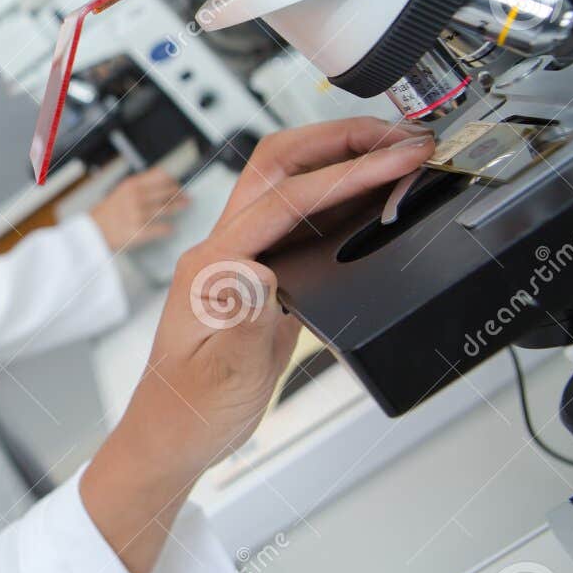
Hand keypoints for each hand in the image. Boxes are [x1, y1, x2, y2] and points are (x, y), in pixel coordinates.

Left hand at [79, 117, 434, 572]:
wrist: (173, 437)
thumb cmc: (187, 410)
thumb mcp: (219, 375)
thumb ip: (238, 323)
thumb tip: (253, 273)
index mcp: (212, 265)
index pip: (285, 201)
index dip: (346, 175)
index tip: (395, 160)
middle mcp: (222, 252)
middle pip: (277, 167)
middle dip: (339, 140)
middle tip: (400, 135)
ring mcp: (240, 260)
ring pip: (288, 186)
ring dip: (339, 160)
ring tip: (394, 153)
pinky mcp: (260, 279)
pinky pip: (299, 222)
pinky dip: (340, 199)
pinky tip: (371, 202)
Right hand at [89, 167, 188, 250]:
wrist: (92, 233)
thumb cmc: (105, 215)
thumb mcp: (119, 192)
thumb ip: (138, 186)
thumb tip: (159, 182)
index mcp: (131, 185)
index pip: (160, 176)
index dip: (171, 180)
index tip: (176, 183)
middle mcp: (136, 198)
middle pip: (167, 191)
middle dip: (179, 193)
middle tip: (185, 195)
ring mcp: (139, 215)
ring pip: (167, 208)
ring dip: (179, 206)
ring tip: (184, 205)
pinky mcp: (140, 231)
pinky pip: (162, 229)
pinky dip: (168, 229)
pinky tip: (171, 228)